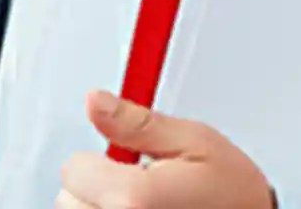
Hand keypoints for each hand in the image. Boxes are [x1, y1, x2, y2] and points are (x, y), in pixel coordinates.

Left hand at [56, 90, 274, 208]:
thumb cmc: (232, 193)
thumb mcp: (192, 141)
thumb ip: (135, 122)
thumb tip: (94, 102)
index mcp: (134, 200)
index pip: (73, 170)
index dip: (97, 158)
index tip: (125, 162)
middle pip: (68, 200)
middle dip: (95, 188)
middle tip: (137, 189)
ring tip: (143, 208)